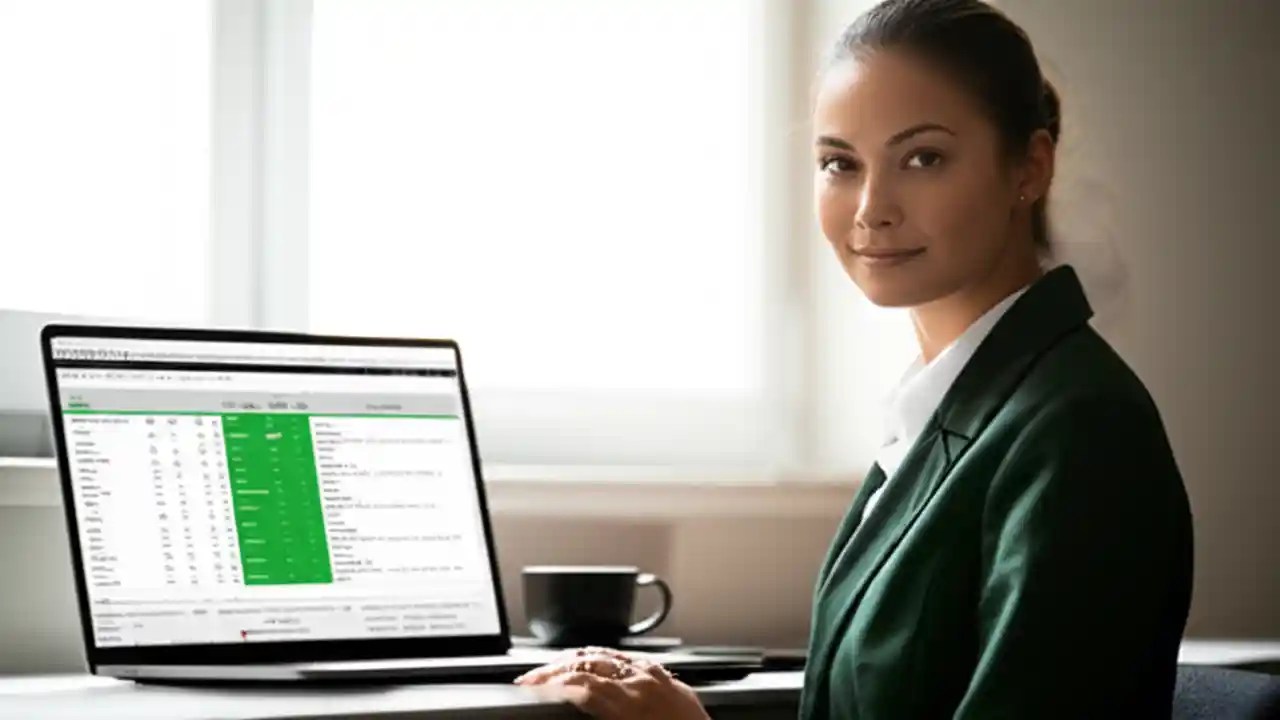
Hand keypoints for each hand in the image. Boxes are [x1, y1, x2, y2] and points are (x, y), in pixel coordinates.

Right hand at [514, 647, 709, 719]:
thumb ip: (596, 718)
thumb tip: (572, 705)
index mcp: (632, 705)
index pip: (579, 683)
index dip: (547, 683)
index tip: (527, 686)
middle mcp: (645, 684)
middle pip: (589, 661)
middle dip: (555, 667)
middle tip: (532, 677)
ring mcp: (661, 678)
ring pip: (610, 655)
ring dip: (579, 659)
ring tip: (558, 667)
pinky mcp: (673, 682)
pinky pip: (634, 661)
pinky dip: (609, 661)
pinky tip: (601, 664)